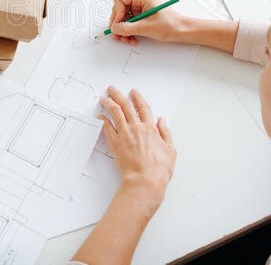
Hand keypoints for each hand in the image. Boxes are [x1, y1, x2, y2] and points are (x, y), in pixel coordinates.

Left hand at [100, 87, 175, 202]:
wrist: (145, 180)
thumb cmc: (159, 169)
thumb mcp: (171, 150)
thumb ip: (166, 133)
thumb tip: (162, 121)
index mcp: (150, 128)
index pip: (143, 107)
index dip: (137, 97)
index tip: (133, 92)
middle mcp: (136, 128)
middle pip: (126, 105)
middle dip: (118, 95)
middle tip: (112, 89)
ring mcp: (124, 134)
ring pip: (115, 112)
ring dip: (108, 103)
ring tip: (104, 98)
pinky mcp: (115, 143)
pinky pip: (106, 127)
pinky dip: (102, 120)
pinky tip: (100, 116)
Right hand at [109, 0, 184, 44]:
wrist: (182, 31)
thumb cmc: (171, 24)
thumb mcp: (146, 27)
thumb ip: (128, 28)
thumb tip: (114, 28)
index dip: (117, 12)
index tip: (119, 23)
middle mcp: (139, 1)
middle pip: (119, 10)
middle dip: (118, 23)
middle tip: (118, 34)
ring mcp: (140, 10)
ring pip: (123, 19)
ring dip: (123, 30)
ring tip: (126, 39)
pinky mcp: (141, 18)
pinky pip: (129, 24)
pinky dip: (128, 32)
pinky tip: (132, 38)